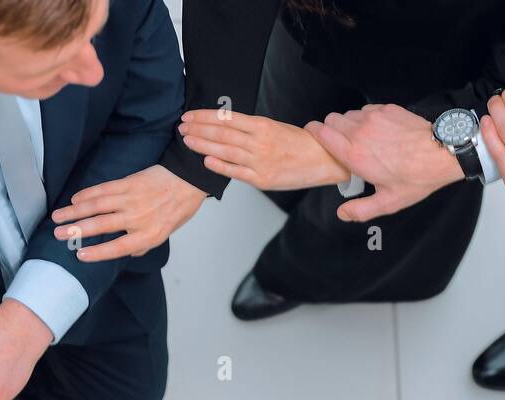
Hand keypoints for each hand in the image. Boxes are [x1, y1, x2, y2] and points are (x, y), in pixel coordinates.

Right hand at [51, 164, 205, 261]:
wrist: (188, 180)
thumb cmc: (177, 209)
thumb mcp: (166, 234)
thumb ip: (144, 244)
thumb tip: (125, 252)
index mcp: (149, 235)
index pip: (118, 248)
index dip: (98, 253)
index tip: (80, 256)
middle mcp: (139, 218)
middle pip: (102, 225)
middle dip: (77, 231)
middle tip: (58, 235)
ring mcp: (132, 198)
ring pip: (97, 206)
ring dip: (74, 211)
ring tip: (58, 218)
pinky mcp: (129, 182)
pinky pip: (103, 189)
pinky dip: (87, 194)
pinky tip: (74, 200)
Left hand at [178, 110, 349, 190]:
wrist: (322, 160)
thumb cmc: (298, 144)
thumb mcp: (274, 127)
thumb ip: (250, 128)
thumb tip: (224, 126)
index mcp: (262, 125)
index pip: (226, 118)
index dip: (204, 116)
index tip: (189, 115)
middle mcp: (259, 142)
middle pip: (221, 134)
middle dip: (198, 129)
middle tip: (182, 127)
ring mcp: (260, 161)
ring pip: (225, 151)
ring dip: (203, 145)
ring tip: (187, 141)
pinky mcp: (262, 179)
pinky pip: (236, 172)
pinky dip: (219, 166)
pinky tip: (205, 160)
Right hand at [305, 103, 462, 222]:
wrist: (441, 154)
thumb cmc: (416, 178)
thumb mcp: (388, 202)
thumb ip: (361, 210)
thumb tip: (342, 213)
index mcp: (355, 155)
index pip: (320, 132)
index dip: (313, 132)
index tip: (314, 137)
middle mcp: (360, 132)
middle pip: (331, 120)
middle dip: (330, 129)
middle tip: (340, 144)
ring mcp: (374, 117)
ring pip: (348, 114)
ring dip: (349, 124)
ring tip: (361, 140)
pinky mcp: (387, 109)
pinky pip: (366, 109)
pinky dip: (366, 118)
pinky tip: (378, 132)